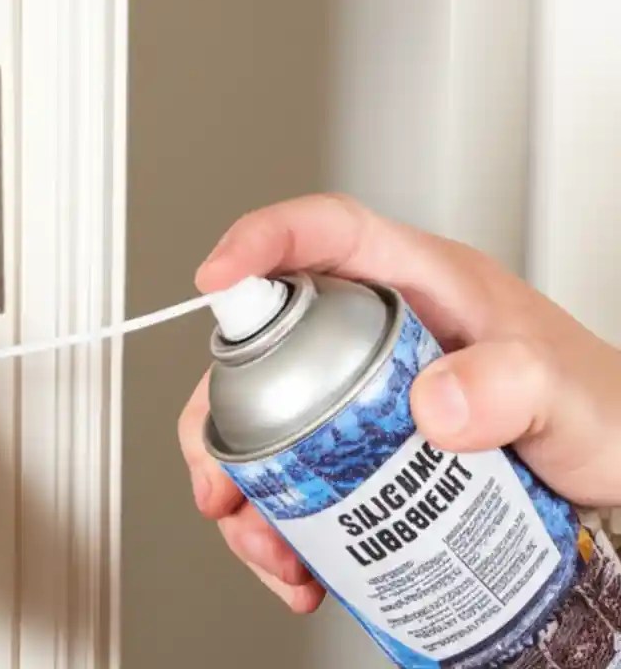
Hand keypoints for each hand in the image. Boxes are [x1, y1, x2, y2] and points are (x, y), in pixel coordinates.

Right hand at [179, 194, 620, 612]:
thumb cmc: (605, 415)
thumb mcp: (570, 395)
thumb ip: (514, 384)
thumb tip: (431, 401)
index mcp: (416, 285)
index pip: (322, 233)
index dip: (258, 243)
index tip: (215, 281)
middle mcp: (374, 332)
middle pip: (262, 347)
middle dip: (225, 419)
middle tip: (225, 483)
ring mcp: (361, 392)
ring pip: (263, 421)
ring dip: (248, 491)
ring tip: (273, 550)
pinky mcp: (360, 448)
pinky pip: (293, 475)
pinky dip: (281, 524)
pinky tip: (303, 563)